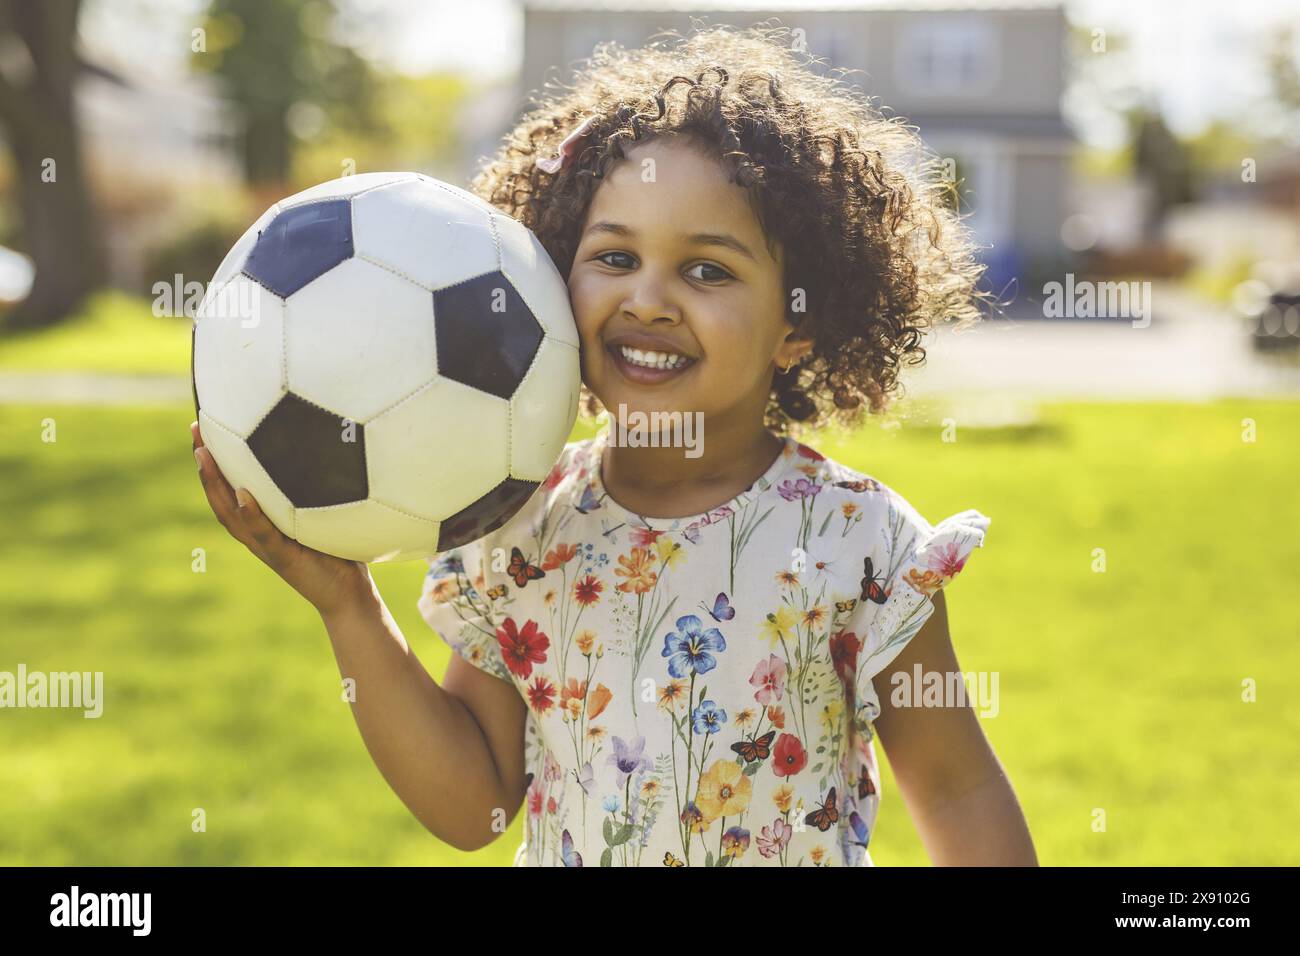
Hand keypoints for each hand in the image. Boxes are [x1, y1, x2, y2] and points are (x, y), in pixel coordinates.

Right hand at [192, 420, 371, 615]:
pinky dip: (251, 515)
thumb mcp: (324, 516)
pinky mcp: (284, 558)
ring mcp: (267, 547)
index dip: (214, 462)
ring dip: (216, 484)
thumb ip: (317, 491)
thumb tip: (329, 448)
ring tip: (204, 455)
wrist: (348, 597)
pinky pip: (264, 534)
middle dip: (205, 464)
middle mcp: (257, 534)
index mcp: (262, 523)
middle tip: (194, 431)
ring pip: (232, 514)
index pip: (229, 488)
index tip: (203, 428)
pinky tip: (242, 494)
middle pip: (220, 497)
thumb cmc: (338, 554)